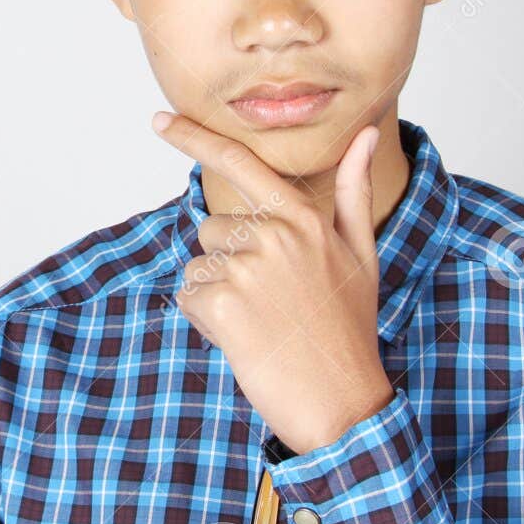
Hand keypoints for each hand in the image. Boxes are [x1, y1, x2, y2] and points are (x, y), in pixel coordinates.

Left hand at [151, 110, 394, 455]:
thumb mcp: (361, 254)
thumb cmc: (349, 329)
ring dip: (217, 295)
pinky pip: (189, 297)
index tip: (159, 120)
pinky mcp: (222, 301)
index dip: (194, 139)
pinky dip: (207, 321)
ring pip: (199, 265)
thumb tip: (363, 134)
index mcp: (304, 217)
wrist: (342, 402)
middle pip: (213, 230)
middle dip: (229, 263)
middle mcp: (274, 233)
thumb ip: (354, 191)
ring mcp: (247, 266)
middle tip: (271, 303)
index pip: (240, 164)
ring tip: (261, 322)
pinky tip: (245, 338)